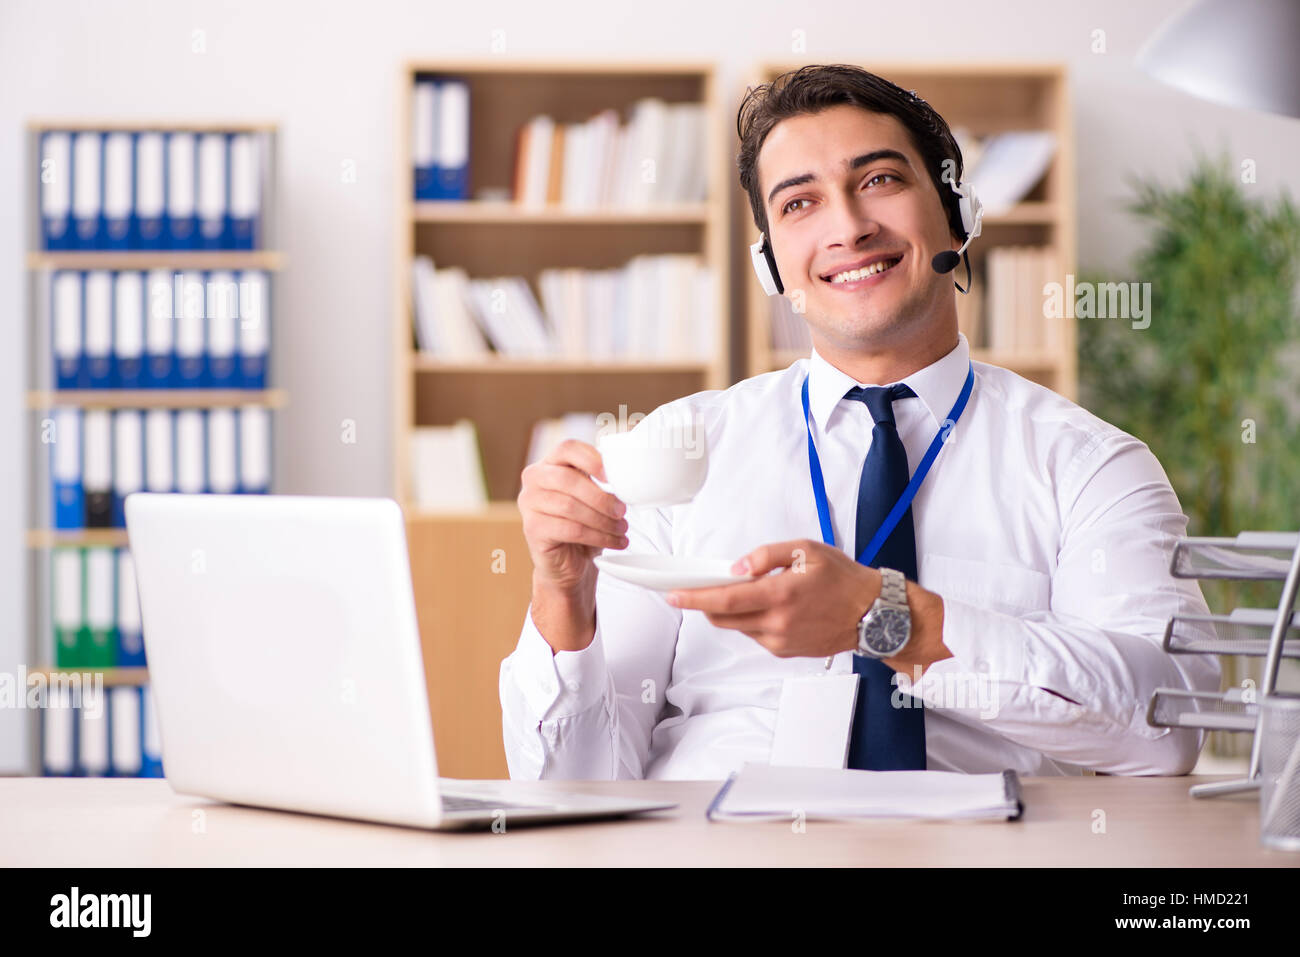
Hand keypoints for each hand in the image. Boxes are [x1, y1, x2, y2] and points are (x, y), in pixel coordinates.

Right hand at [518, 439, 628, 593]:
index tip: (612, 478)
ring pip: (570, 507)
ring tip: (621, 530)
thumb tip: (625, 480)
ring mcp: (529, 503)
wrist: (569, 563)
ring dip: (603, 520)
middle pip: (568, 479)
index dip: (592, 459)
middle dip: (601, 497)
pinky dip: (598, 536)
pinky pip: (570, 529)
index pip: (568, 448)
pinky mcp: (532, 529)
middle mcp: (534, 479)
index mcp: (550, 463)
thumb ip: (601, 483)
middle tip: (622, 511)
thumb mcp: (593, 499)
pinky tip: (613, 542)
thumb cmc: (582, 526)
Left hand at [665, 538, 877, 658]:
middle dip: (707, 603)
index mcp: (779, 595)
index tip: (672, 595)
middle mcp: (776, 623)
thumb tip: (736, 568)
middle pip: (723, 618)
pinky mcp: (785, 651)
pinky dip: (751, 620)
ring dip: (732, 610)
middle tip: (701, 587)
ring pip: (738, 627)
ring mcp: (780, 641)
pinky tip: (769, 606)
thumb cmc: (843, 578)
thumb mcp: (806, 550)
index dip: (693, 597)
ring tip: (748, 591)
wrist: (873, 614)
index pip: (724, 599)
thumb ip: (766, 556)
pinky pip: (755, 635)